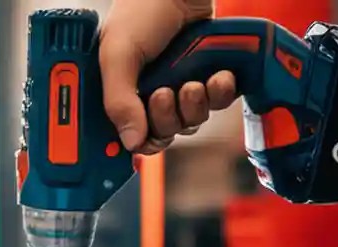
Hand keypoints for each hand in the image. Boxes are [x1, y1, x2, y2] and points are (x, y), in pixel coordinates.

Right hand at [100, 0, 236, 154]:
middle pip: (162, 134)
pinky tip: (216, 76)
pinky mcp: (206, 79)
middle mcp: (148, 94)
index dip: (137, 141)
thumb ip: (118, 101)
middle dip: (167, 120)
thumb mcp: (118, 55)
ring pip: (190, 123)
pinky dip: (220, 94)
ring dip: (193, 107)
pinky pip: (217, 104)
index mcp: (120, 92)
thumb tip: (131, 142)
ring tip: (191, 83)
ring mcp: (179, 87)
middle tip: (164, 93)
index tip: (143, 133)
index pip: (127, 136)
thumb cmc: (141, 10)